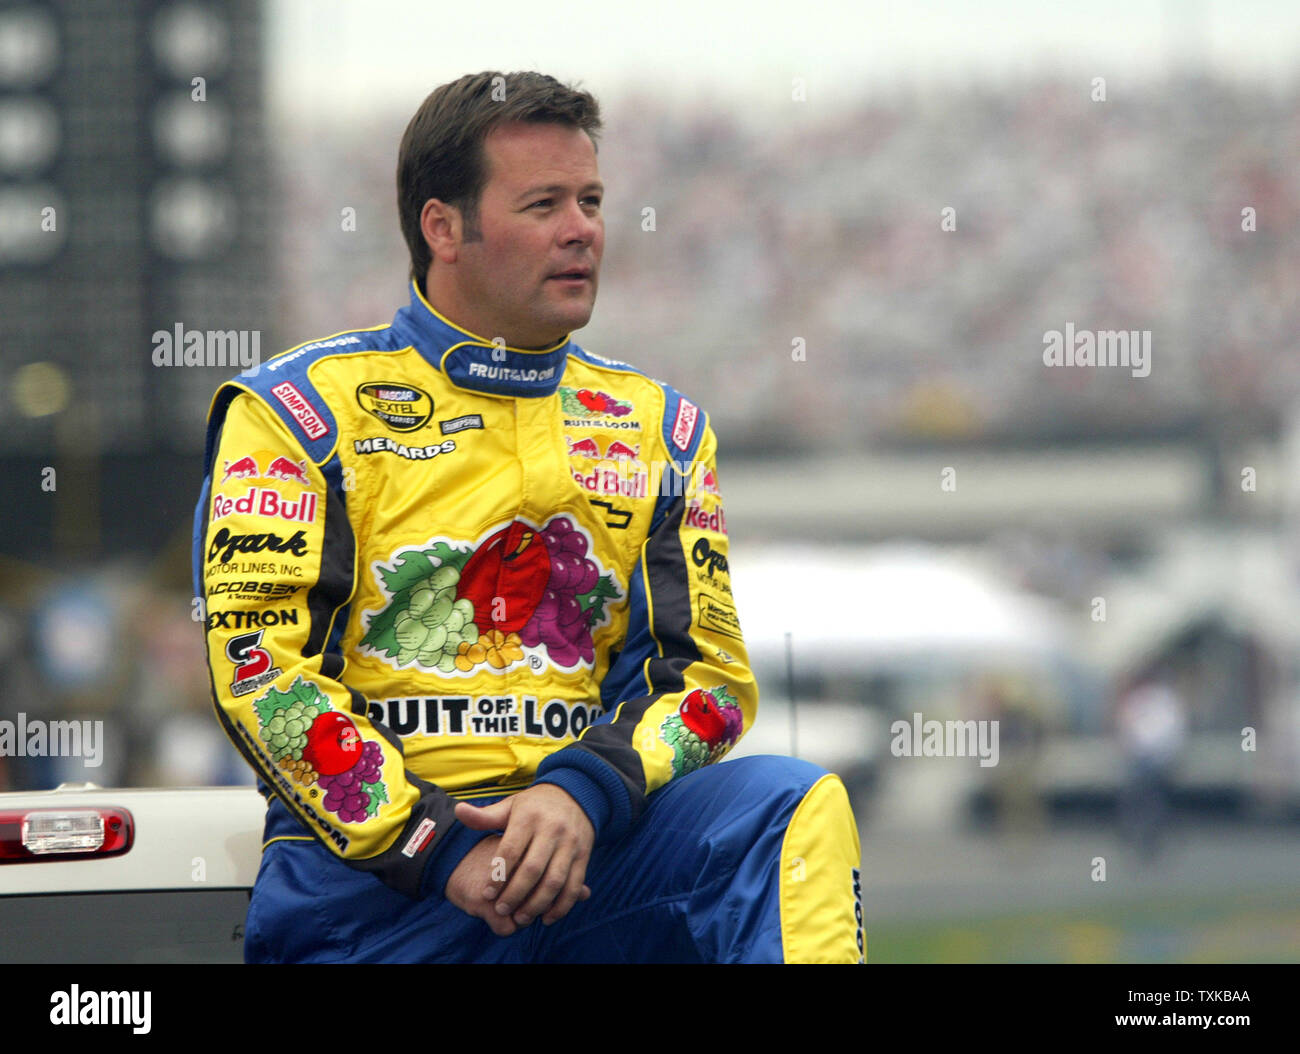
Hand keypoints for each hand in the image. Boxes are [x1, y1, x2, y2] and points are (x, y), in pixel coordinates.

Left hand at [453, 784, 593, 928]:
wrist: (576, 793)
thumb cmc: (534, 806)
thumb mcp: (511, 805)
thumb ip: (485, 815)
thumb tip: (458, 811)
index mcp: (529, 817)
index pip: (510, 849)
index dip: (498, 875)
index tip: (486, 894)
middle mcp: (552, 830)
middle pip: (533, 868)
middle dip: (515, 894)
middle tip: (500, 910)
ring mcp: (570, 843)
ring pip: (555, 880)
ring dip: (537, 903)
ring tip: (521, 917)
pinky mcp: (584, 855)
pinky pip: (574, 884)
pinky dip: (562, 905)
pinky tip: (547, 917)